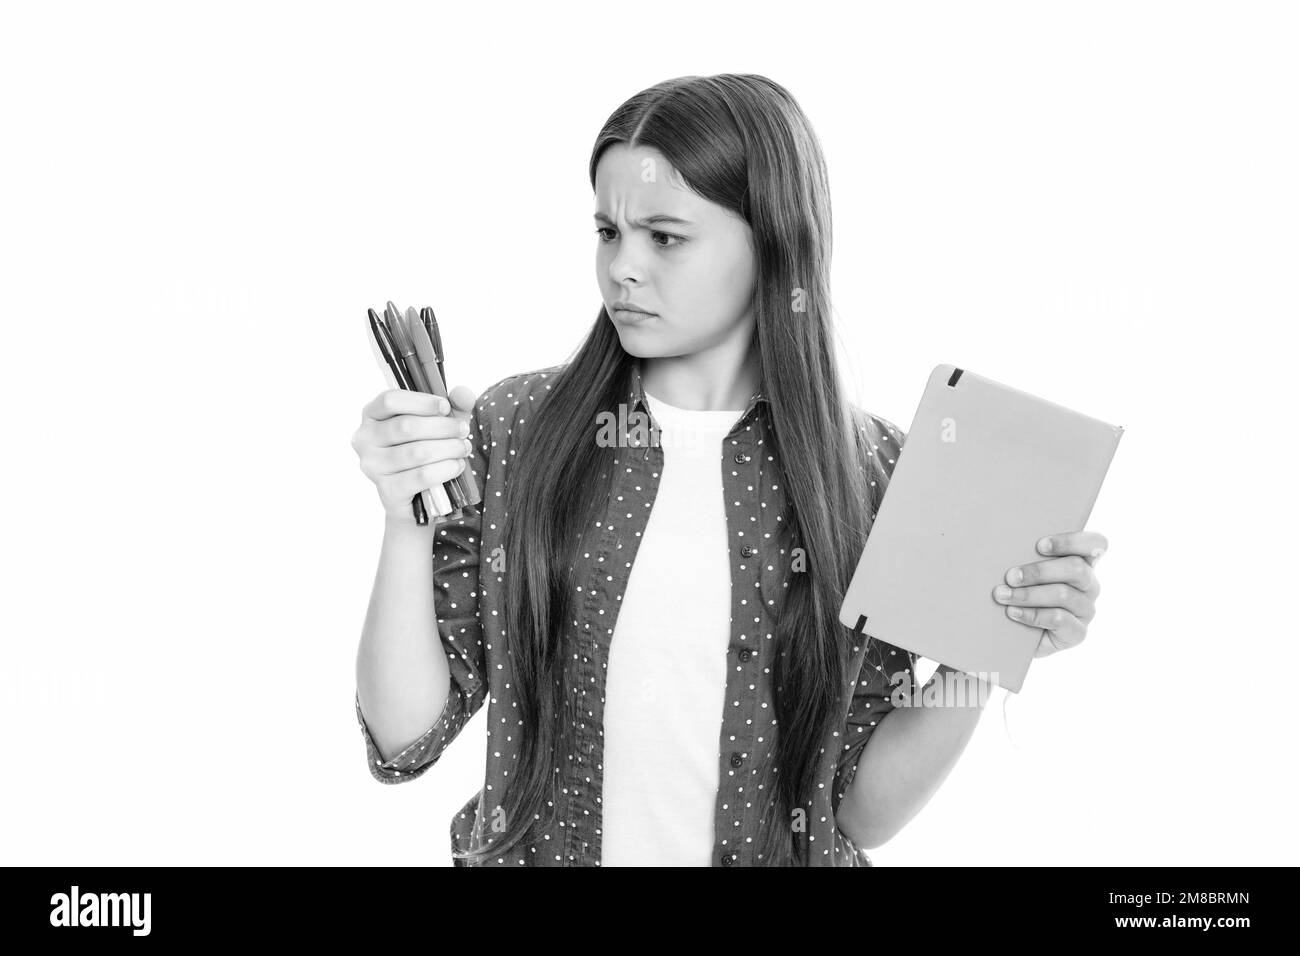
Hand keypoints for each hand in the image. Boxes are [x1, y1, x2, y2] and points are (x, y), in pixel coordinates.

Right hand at [350, 387, 475, 520]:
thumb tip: (464, 393)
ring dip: (448, 448)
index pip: (389, 400)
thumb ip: (454, 404)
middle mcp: (364, 439)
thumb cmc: (426, 448)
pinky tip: (457, 465)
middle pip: (406, 427)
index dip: (421, 401)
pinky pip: (421, 476)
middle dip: (443, 427)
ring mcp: (373, 467)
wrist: (418, 495)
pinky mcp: (387, 491)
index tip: (446, 407)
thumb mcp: (440, 422)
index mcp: (371, 415)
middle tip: (464, 430)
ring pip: (416, 453)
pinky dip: (445, 469)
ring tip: (464, 448)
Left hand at [991, 530, 1107, 657]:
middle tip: (1011, 576)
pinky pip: (1058, 619)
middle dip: (1039, 571)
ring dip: (1028, 594)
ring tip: (1003, 595)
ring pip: (1064, 594)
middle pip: (1076, 569)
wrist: (1015, 633)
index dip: (1072, 542)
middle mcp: (1089, 584)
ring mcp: (1086, 609)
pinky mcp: (1078, 632)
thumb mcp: (1024, 572)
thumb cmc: (1020, 592)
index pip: (1095, 544)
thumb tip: (1005, 546)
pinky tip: (1013, 612)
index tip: (1040, 546)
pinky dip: (1032, 614)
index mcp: (1082, 561)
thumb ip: (1025, 557)